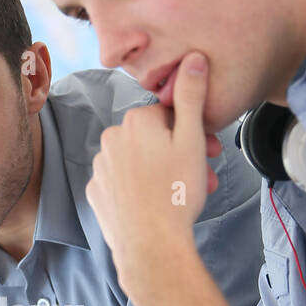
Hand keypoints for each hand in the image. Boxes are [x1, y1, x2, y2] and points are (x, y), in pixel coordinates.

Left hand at [86, 52, 220, 287]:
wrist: (151, 245)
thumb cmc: (176, 193)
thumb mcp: (192, 139)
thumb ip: (191, 97)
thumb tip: (193, 59)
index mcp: (134, 122)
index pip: (167, 116)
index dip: (191, 132)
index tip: (209, 150)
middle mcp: (111, 139)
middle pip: (153, 139)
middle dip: (180, 154)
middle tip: (204, 175)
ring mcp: (100, 168)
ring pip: (139, 162)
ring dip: (162, 172)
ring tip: (183, 194)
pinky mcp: (96, 194)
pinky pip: (122, 184)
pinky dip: (139, 189)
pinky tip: (155, 205)